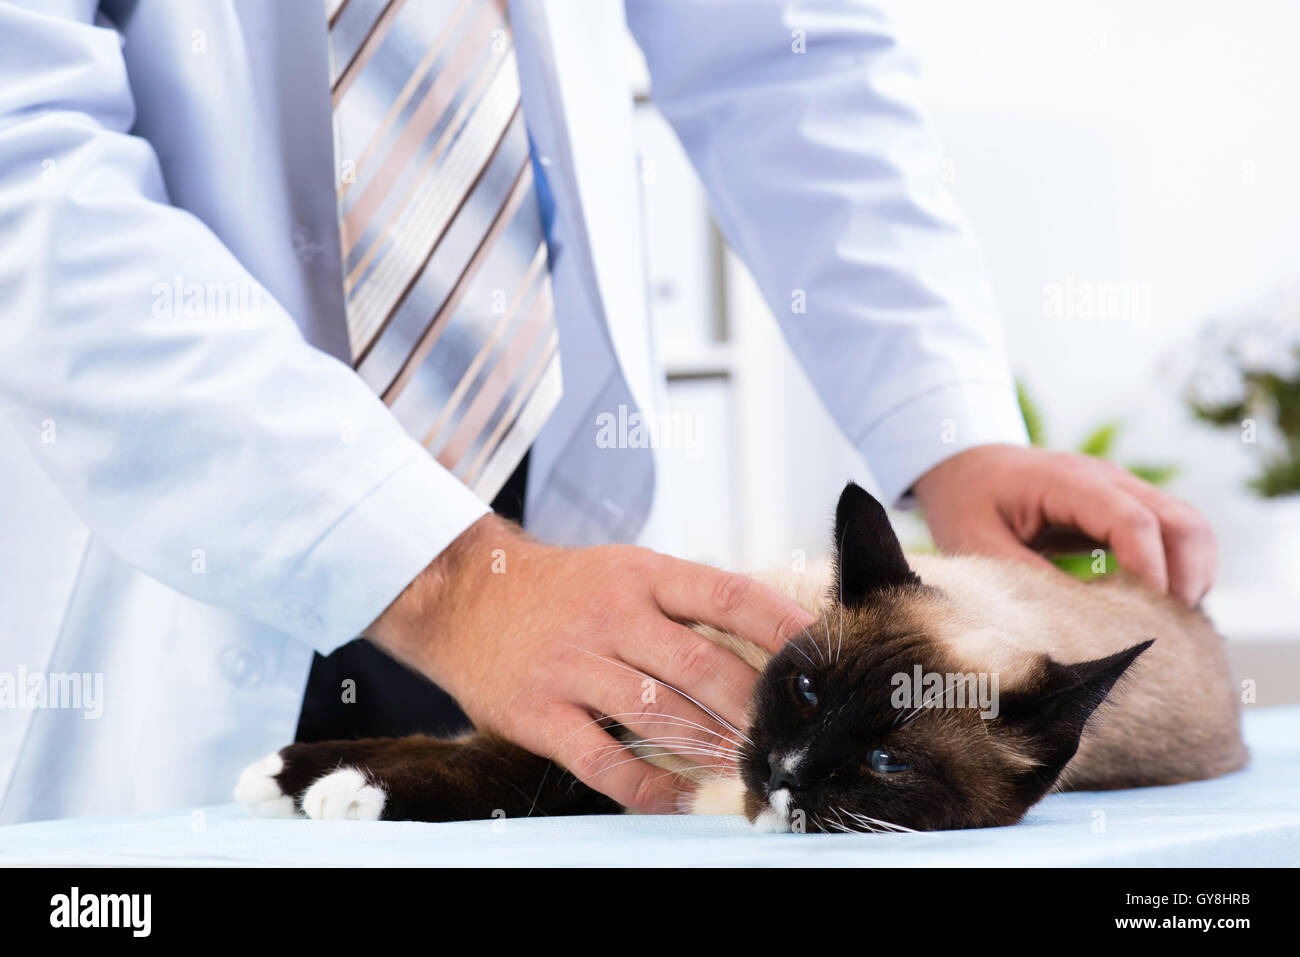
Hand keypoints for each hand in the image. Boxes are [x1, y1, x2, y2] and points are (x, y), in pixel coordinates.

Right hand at [365, 515, 815, 812]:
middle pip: (701, 664)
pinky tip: (680, 801)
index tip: (821, 653)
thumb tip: (768, 638)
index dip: (780, 623)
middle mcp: (610, 616)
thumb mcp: (626, 570)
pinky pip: (603, 760)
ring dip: (713, 748)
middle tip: (793, 734)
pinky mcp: (540, 712)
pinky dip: (646, 787)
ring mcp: (573, 666)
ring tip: (753, 769)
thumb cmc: (563, 589)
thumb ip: (687, 602)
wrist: (466, 598)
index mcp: (642, 575)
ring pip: (659, 714)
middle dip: (756, 705)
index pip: (726, 594)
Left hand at [911, 444, 1215, 606]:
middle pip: (1180, 521)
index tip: (1145, 621)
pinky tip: (1157, 607)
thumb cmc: (965, 504)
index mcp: (1065, 482)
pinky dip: (1181, 570)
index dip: (1149, 572)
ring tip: (1167, 624)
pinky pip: (1176, 534)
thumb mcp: (975, 544)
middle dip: (1186, 579)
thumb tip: (1072, 624)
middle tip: (1166, 632)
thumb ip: (1022, 578)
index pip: (1132, 520)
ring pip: (1191, 527)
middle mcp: (1106, 478)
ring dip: (1192, 576)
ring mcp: (1123, 488)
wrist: (964, 466)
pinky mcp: (1127, 505)